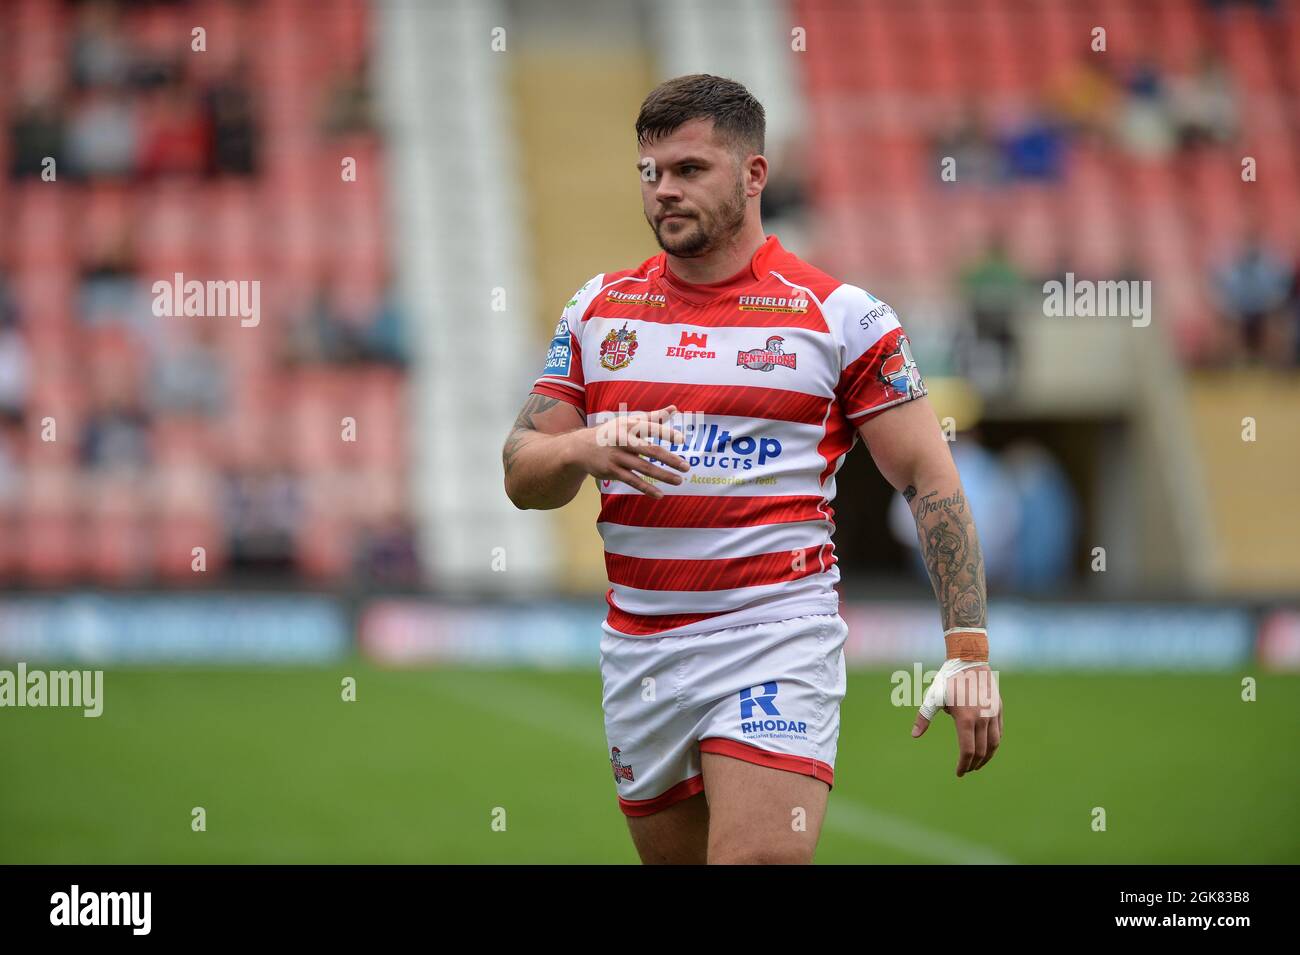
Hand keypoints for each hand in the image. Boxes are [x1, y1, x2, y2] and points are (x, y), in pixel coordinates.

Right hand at [565, 404, 690, 498]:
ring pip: (643, 467)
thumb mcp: (630, 421)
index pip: (650, 428)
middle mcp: (623, 440)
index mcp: (629, 425)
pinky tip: (659, 494)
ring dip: (662, 475)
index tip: (681, 440)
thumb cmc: (612, 432)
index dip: (665, 433)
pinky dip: (646, 488)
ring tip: (679, 481)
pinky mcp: (612, 471)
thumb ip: (653, 417)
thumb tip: (674, 408)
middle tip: (686, 466)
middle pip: (649, 449)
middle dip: (669, 458)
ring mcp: (617, 456)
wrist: (581, 447)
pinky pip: (632, 481)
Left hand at [911, 661, 1001, 776]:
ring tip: (977, 764)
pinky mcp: (999, 709)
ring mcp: (993, 714)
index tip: (959, 773)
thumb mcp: (933, 697)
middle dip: (973, 765)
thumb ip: (924, 717)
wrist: (970, 660)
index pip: (967, 751)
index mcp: (966, 719)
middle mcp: (983, 719)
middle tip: (966, 770)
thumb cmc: (948, 680)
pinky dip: (993, 745)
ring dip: (986, 758)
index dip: (963, 765)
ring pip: (994, 744)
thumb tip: (914, 735)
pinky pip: (998, 733)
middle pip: (981, 751)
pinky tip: (987, 749)